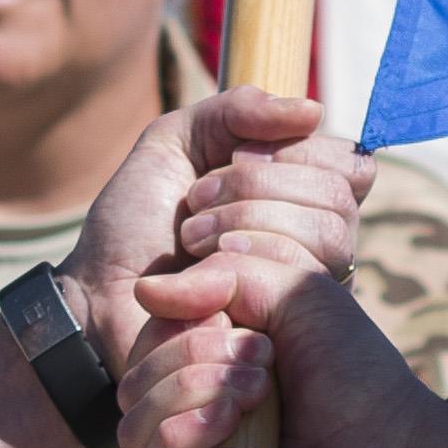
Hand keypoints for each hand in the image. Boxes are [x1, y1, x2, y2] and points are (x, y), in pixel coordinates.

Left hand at [71, 87, 366, 375]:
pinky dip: (242, 263)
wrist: (97, 295)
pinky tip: (198, 274)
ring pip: (329, 239)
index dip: (296, 151)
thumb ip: (235, 111)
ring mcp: (308, 297)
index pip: (350, 164)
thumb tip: (313, 110)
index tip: (233, 156)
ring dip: (246, 222)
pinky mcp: (289, 337)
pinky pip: (301, 285)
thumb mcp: (174, 142)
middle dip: (257, 186)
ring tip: (192, 240)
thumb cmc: (136, 223)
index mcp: (304, 201)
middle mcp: (318, 250)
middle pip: (339, 199)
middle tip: (195, 203)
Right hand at [120, 254, 447, 447]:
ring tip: (258, 392)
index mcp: (208, 366)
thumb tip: (145, 290)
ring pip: (133, 420)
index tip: (247, 325)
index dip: (183, 319)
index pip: (150, 336)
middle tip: (265, 361)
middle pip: (135, 376)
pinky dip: (181, 434)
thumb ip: (226, 275)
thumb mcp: (296, 295)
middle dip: (194, 352)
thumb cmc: (353, 376)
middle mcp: (190, 416)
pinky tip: (228, 423)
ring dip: (190, 389)